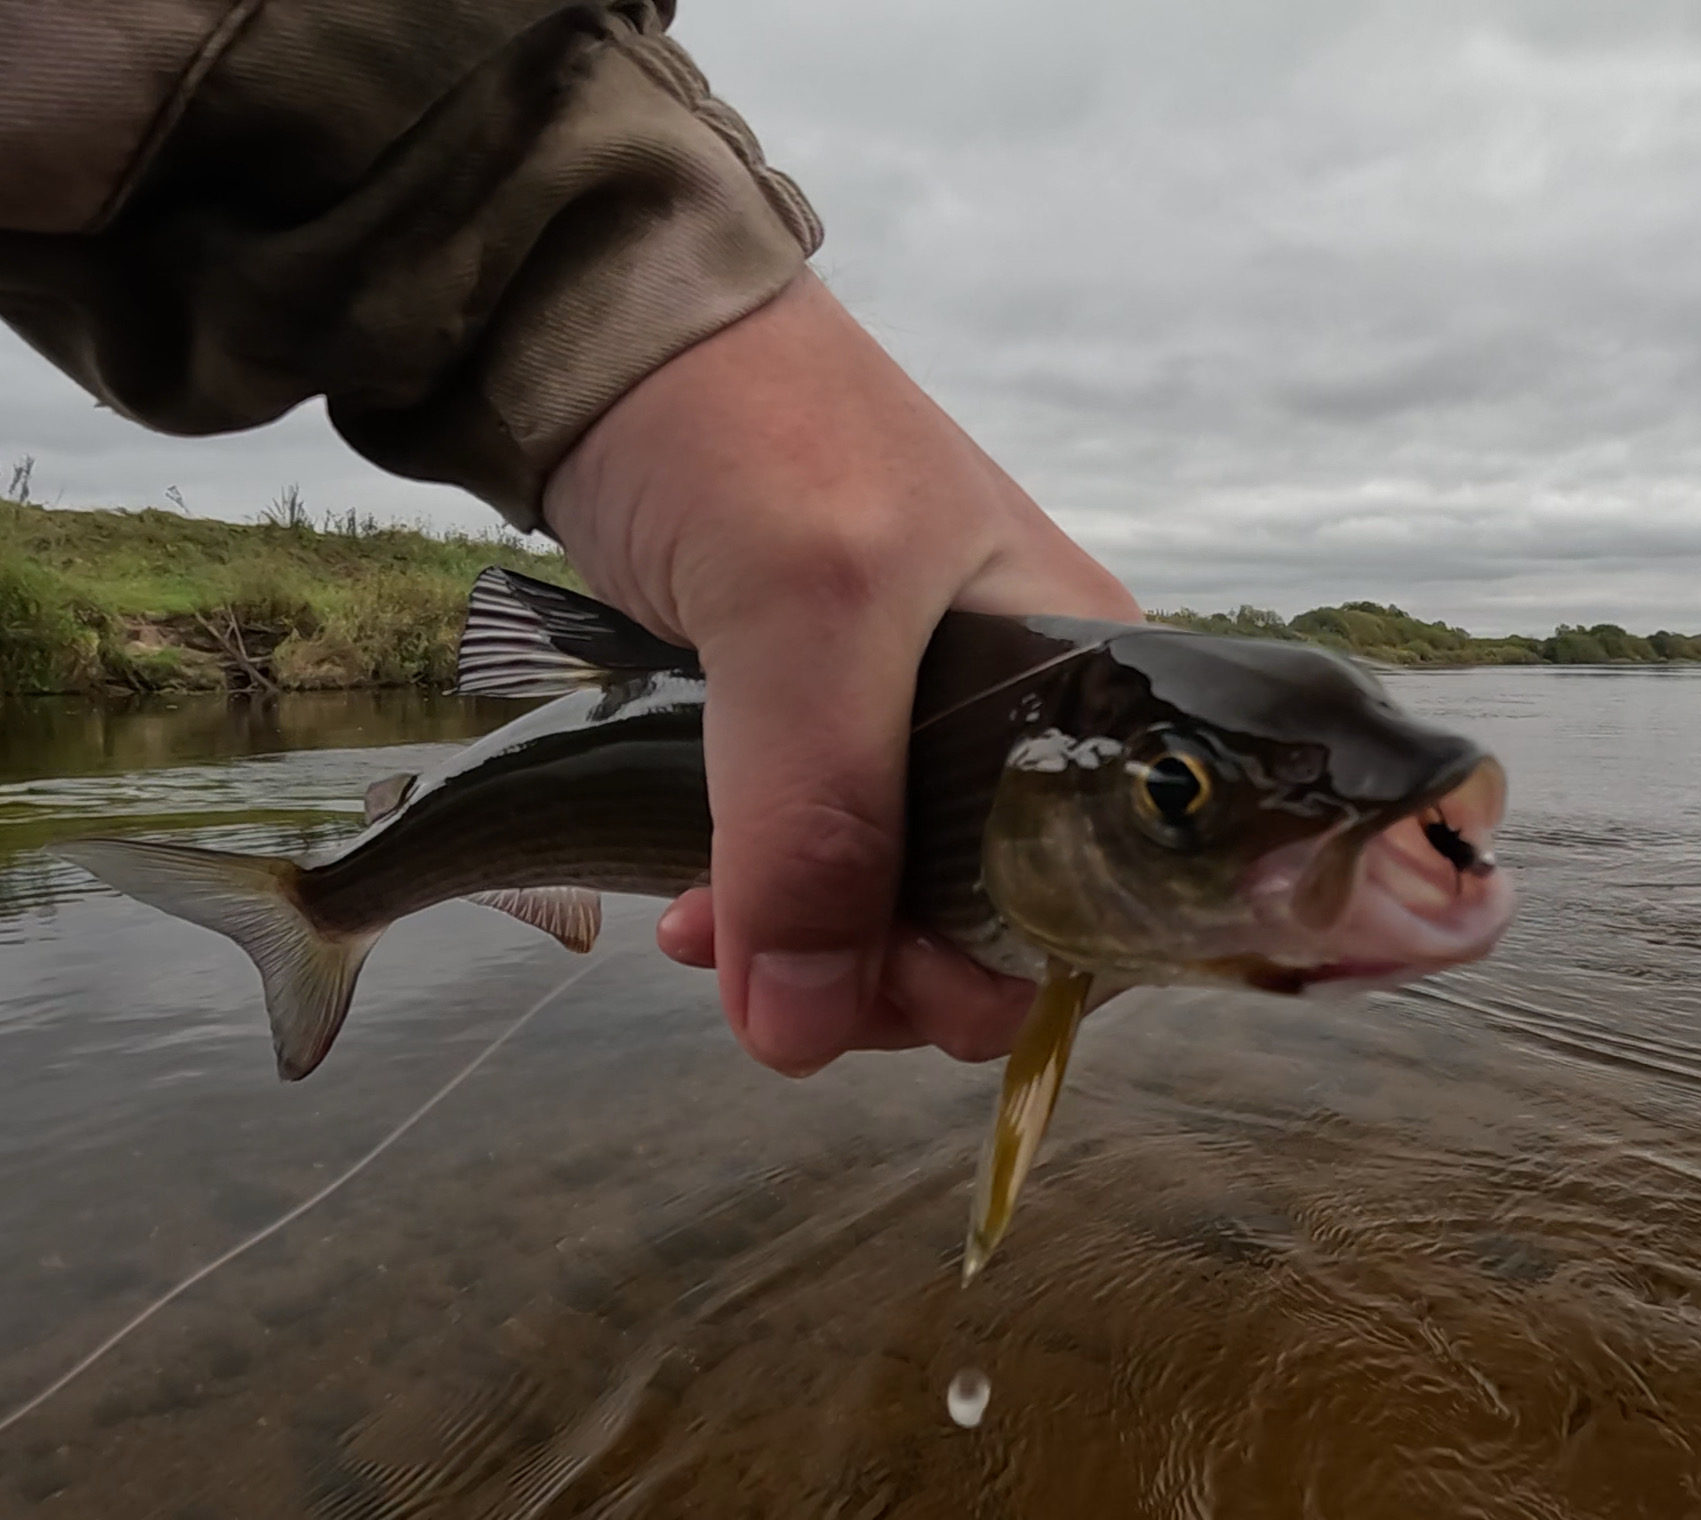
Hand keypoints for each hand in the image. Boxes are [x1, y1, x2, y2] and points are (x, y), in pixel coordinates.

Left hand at [542, 271, 1139, 1074]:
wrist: (604, 320)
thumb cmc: (751, 430)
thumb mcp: (806, 612)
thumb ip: (821, 820)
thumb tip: (806, 1031)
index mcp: (1084, 683)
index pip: (1096, 896)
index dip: (997, 971)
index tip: (880, 989)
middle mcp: (1023, 719)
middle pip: (995, 925)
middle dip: (885, 978)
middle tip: (780, 979)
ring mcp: (915, 725)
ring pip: (895, 909)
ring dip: (808, 954)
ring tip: (707, 941)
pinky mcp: (818, 728)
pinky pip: (815, 865)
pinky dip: (760, 909)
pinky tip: (687, 917)